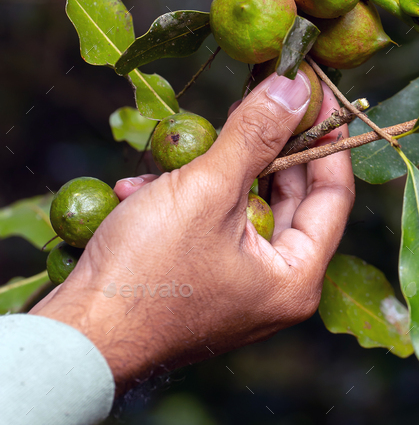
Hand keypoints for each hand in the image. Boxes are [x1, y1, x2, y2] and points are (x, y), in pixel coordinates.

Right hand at [30, 71, 354, 392]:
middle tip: (255, 97)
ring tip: (180, 148)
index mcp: (294, 277)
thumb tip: (295, 88)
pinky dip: (183, 197)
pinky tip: (140, 186)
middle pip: (288, 195)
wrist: (78, 336)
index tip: (317, 91)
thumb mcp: (207, 189)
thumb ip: (256, 134)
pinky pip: (208, 223)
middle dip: (263, 146)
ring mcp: (236, 284)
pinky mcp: (199, 278)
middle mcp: (273, 286)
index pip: (333, 193)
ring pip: (241, 204)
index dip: (327, 136)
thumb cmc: (148, 270)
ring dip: (212, 169)